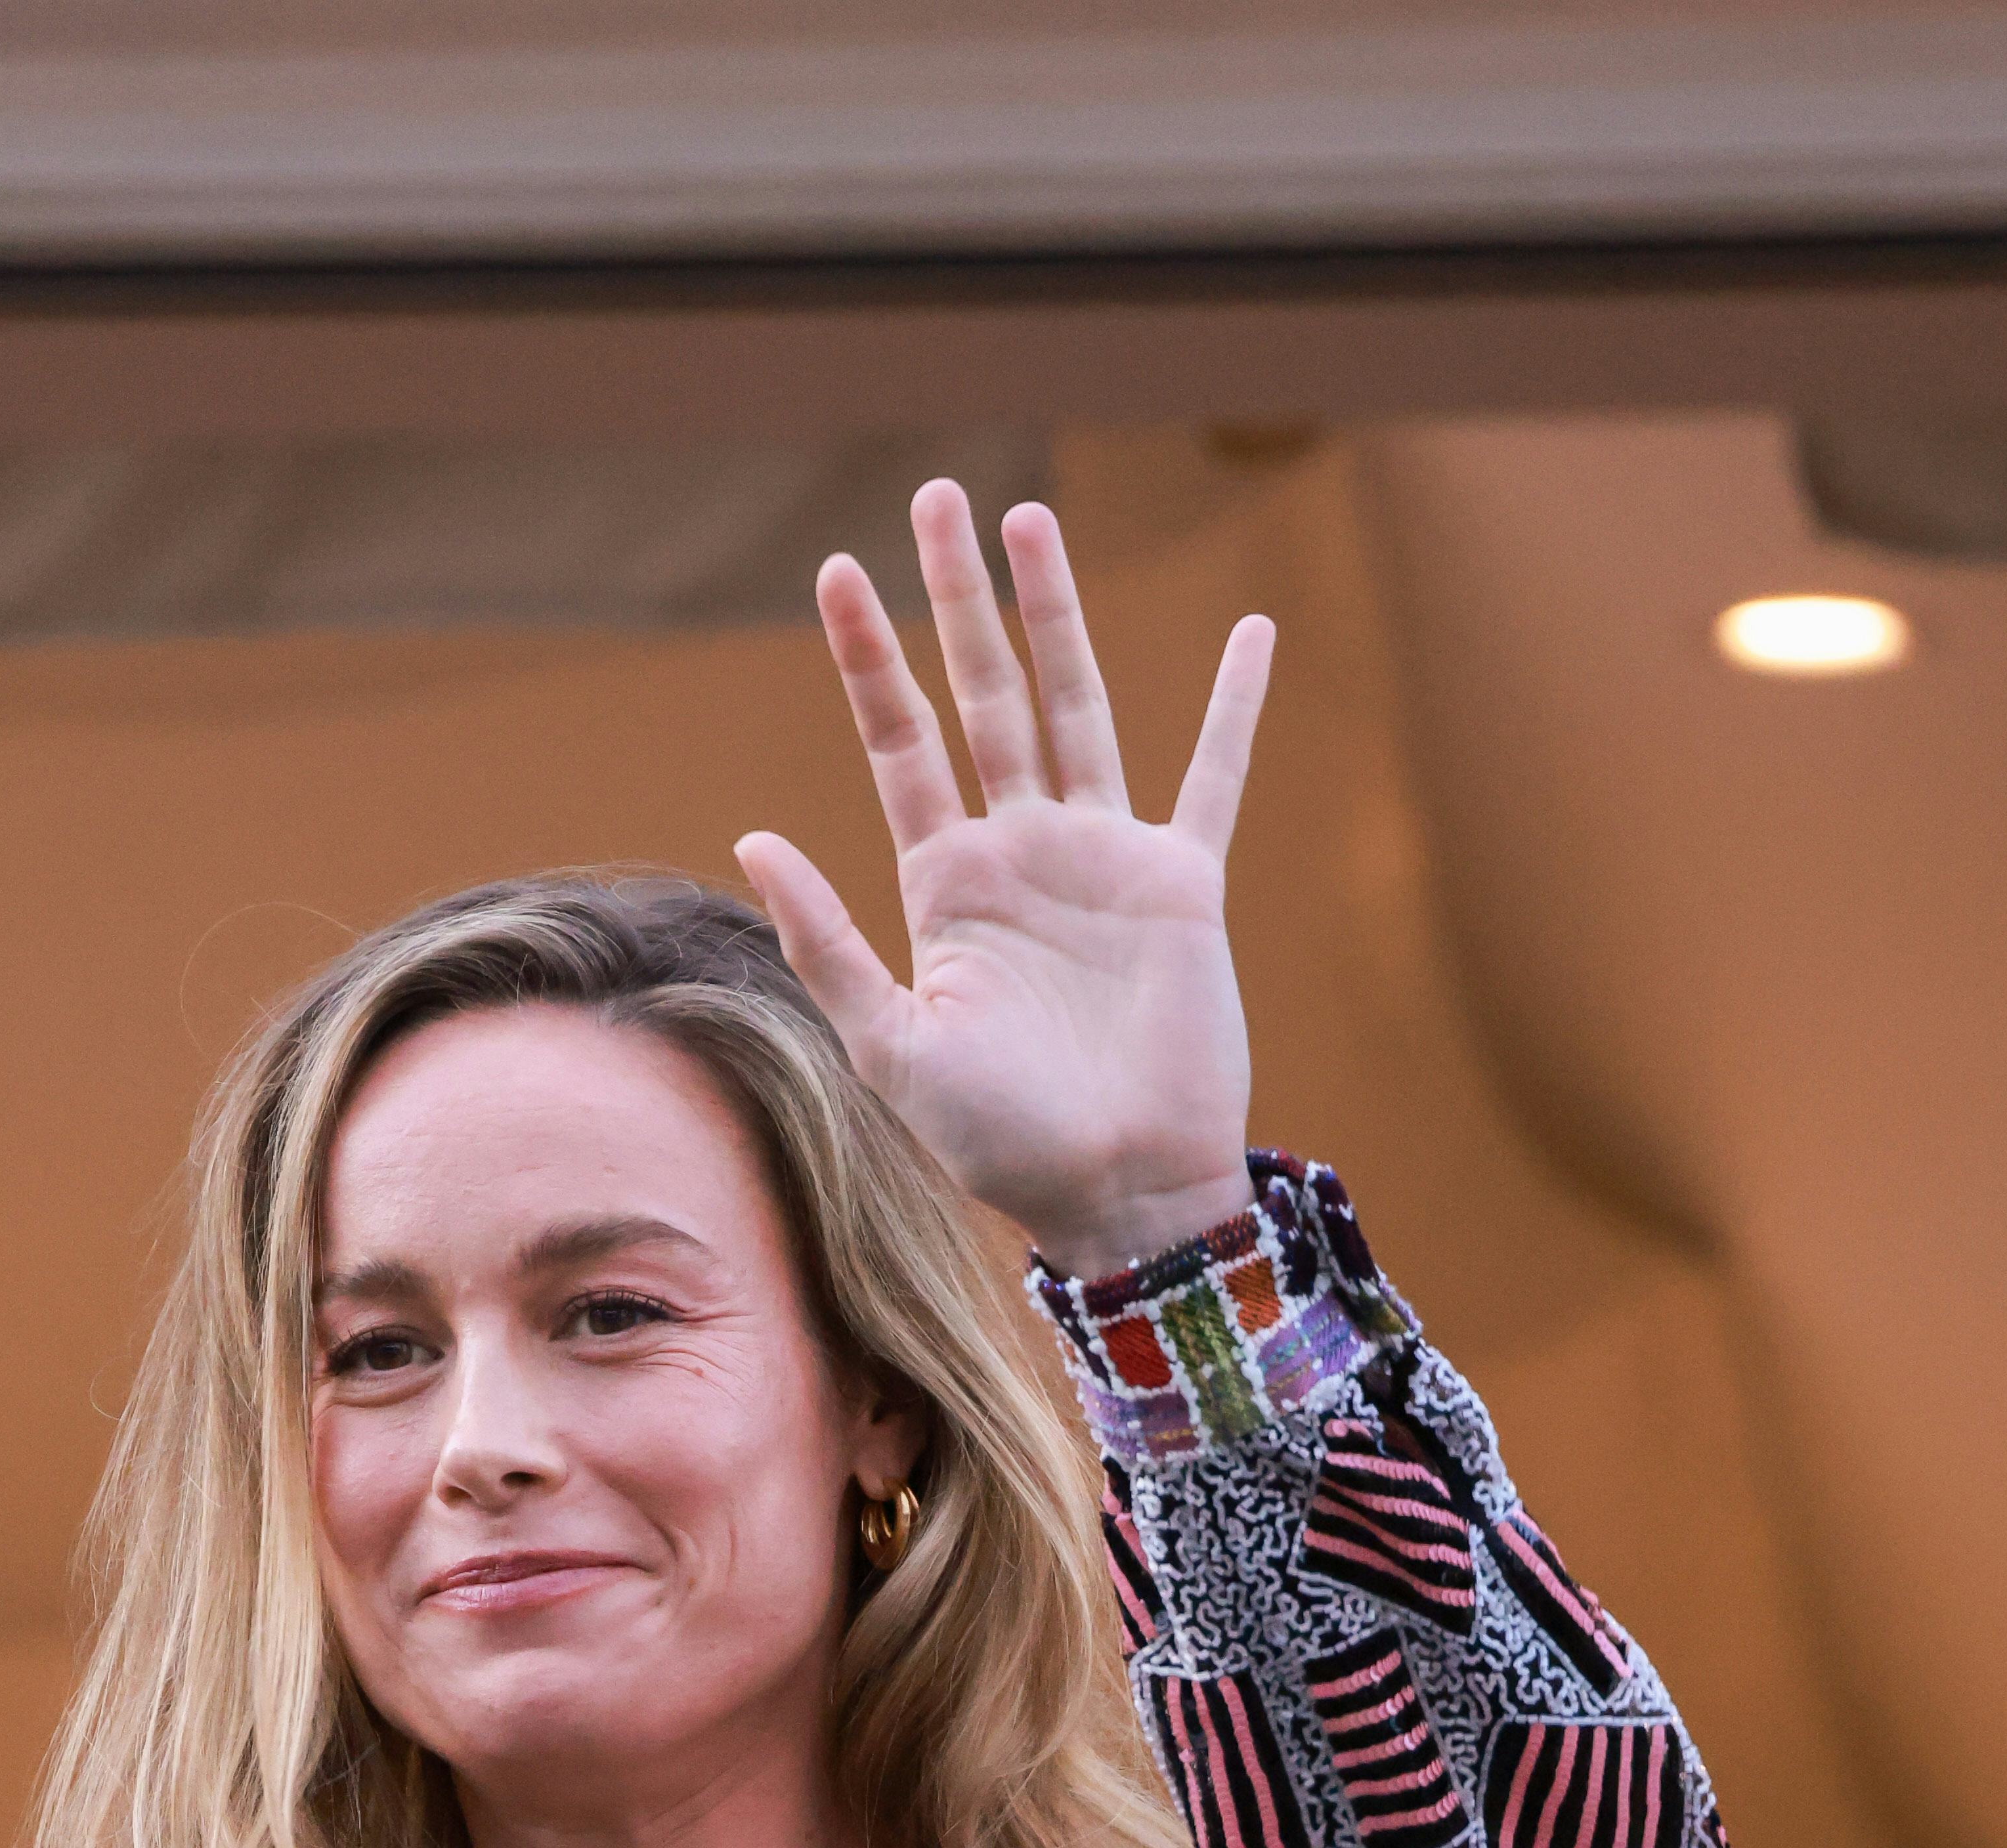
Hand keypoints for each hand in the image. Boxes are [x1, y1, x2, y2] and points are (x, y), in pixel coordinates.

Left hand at [736, 481, 1272, 1279]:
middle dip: (957, 599)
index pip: (898, 743)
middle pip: (982, 695)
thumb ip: (828, 942)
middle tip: (937, 497)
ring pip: (1077, 704)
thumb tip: (755, 837)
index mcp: (945, 886)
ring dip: (1056, 614)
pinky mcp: (1183, 883)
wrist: (1115, 1192)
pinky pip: (1213, 777)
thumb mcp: (891, 1047)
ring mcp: (1102, 860)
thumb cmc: (999, 1143)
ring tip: (1028, 523)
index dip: (869, 659)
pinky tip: (1251, 633)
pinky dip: (1234, 706)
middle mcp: (1020, 853)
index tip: (838, 572)